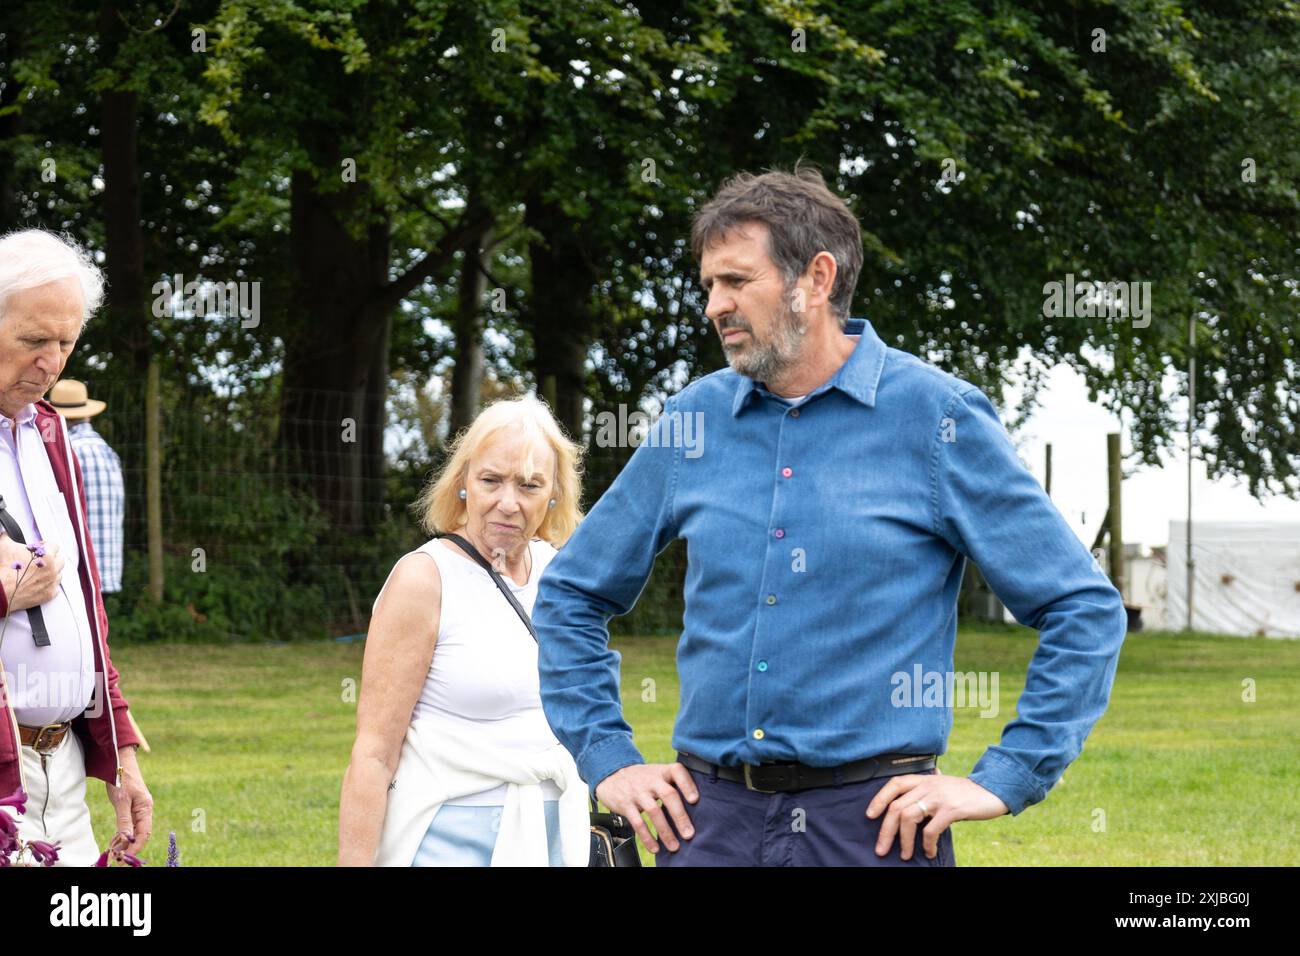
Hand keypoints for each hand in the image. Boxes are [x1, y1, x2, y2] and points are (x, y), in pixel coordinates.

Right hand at [0, 533, 63, 610]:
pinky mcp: (50, 594)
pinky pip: (55, 587)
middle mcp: (53, 568)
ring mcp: (53, 582)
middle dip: (51, 558)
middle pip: (60, 559)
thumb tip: (5, 532)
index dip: (45, 545)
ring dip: (52, 571)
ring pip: (59, 574)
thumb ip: (8, 537)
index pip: (54, 546)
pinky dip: (49, 585)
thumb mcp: (5, 546)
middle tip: (40, 560)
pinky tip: (40, 583)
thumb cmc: (4, 568)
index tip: (38, 548)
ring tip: (39, 572)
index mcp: (47, 555)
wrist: (1, 591)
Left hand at [106, 745, 152, 856]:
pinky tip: (114, 840)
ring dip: (124, 842)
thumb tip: (126, 840)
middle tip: (116, 857)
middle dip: (130, 847)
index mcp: (146, 808)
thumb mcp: (121, 800)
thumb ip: (124, 820)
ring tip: (113, 850)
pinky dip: (122, 834)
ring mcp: (138, 808)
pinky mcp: (131, 807)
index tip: (124, 858)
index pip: (144, 833)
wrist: (120, 761)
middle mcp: (144, 810)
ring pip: (134, 830)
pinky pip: (129, 824)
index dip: (136, 847)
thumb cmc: (121, 778)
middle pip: (140, 834)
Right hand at [594, 762, 698, 853]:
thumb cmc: (642, 778)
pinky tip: (655, 848)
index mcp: (662, 771)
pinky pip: (637, 822)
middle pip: (668, 795)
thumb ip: (673, 783)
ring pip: (654, 811)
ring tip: (674, 846)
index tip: (695, 800)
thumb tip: (697, 807)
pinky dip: (647, 837)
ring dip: (665, 831)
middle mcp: (650, 780)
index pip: (677, 772)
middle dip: (680, 816)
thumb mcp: (657, 773)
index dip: (687, 784)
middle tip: (689, 834)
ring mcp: (637, 792)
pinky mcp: (625, 804)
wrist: (611, 775)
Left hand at [866, 768, 1007, 860]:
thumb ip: (925, 791)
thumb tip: (906, 806)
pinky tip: (929, 852)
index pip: (893, 784)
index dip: (878, 799)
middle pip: (896, 807)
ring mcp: (938, 796)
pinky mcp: (951, 809)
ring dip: (903, 841)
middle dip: (885, 830)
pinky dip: (926, 844)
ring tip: (905, 855)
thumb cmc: (964, 793)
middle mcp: (927, 785)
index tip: (869, 815)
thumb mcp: (941, 786)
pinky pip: (931, 830)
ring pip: (908, 818)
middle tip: (881, 849)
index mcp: (923, 779)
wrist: (992, 791)